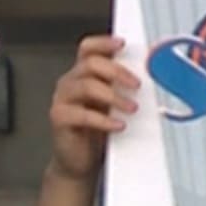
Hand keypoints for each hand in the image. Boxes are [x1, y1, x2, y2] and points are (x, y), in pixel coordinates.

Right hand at [48, 34, 138, 180]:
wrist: (79, 162)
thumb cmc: (96, 133)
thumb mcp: (111, 106)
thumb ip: (121, 89)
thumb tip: (146, 77)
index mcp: (81, 75)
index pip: (88, 49)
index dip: (104, 42)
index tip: (122, 44)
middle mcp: (69, 83)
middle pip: (90, 63)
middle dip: (117, 71)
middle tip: (136, 85)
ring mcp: (62, 100)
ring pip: (86, 86)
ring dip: (114, 96)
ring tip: (131, 108)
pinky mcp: (59, 119)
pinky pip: (82, 114)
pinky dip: (104, 120)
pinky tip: (118, 125)